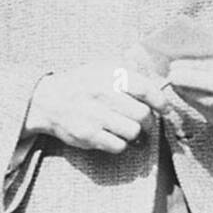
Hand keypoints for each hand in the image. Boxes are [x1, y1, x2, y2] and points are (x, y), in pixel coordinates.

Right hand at [24, 63, 165, 153]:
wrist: (49, 100)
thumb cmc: (82, 83)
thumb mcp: (103, 67)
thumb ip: (129, 69)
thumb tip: (157, 80)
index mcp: (109, 74)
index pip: (145, 89)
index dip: (160, 101)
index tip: (164, 108)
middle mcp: (102, 94)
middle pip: (142, 114)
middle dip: (148, 121)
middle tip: (145, 121)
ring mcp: (95, 116)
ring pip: (133, 132)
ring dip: (135, 133)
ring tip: (129, 128)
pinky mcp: (88, 135)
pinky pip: (119, 146)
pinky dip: (121, 144)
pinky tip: (115, 136)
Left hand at [166, 55, 212, 127]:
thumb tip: (187, 48)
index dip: (199, 64)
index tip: (177, 62)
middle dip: (192, 79)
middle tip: (172, 74)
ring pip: (210, 101)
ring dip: (187, 91)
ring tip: (172, 81)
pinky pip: (204, 110)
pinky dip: (189, 99)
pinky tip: (180, 90)